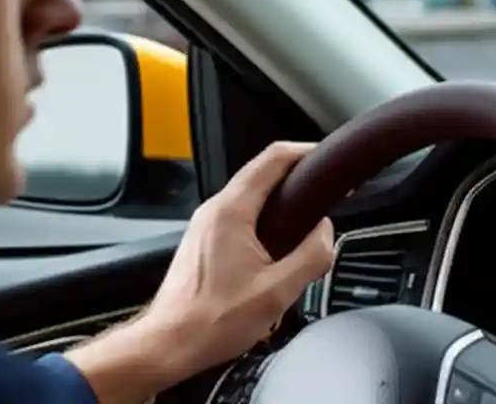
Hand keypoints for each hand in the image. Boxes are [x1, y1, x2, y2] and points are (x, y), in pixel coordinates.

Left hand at [143, 141, 334, 372]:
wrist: (170, 343)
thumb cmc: (212, 322)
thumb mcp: (277, 292)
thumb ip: (311, 256)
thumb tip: (326, 234)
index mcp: (231, 212)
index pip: (272, 160)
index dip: (305, 152)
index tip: (326, 160)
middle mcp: (213, 211)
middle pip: (260, 174)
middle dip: (295, 177)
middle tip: (324, 190)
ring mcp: (204, 225)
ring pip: (248, 197)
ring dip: (279, 201)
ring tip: (306, 217)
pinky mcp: (202, 242)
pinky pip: (238, 217)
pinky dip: (262, 220)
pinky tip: (277, 244)